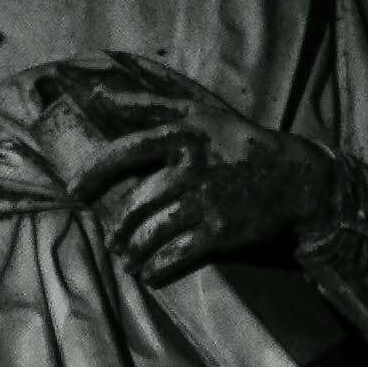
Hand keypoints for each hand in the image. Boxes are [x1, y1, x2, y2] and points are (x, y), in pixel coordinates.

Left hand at [36, 54, 343, 294]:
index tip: (72, 190)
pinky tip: (151, 274)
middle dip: (118, 227)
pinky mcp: (220, 229)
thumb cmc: (238, 143)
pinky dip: (158, 268)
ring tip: (129, 260)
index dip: (95, 171)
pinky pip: (175, 255)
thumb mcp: (201, 111)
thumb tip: (99, 92)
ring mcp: (206, 196)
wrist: (294, 177)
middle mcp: (192, 160)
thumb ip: (152, 102)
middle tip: (111, 240)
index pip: (128, 149)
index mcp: (184, 129)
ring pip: (152, 231)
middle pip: (137, 201)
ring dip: (134, 251)